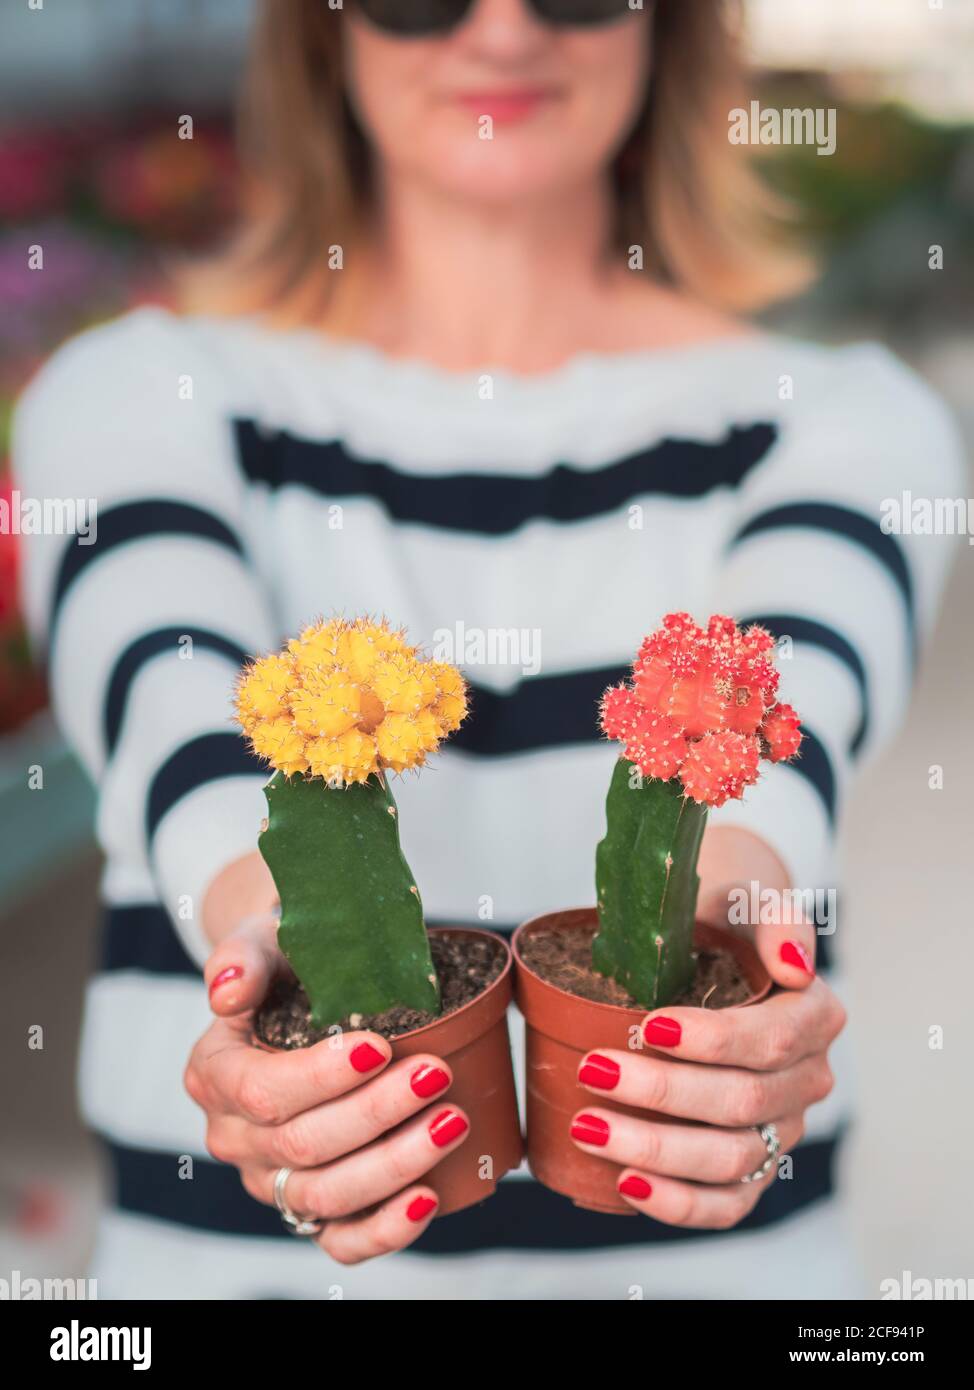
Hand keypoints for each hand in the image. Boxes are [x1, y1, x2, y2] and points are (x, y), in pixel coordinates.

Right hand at [184, 916, 467, 1263]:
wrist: (303, 990)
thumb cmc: (288, 964)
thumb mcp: (263, 941)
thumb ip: (243, 957)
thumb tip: (228, 991)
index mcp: (214, 1075)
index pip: (263, 1092)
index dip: (322, 1077)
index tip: (381, 1046)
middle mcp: (235, 1137)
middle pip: (303, 1145)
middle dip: (377, 1112)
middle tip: (438, 1075)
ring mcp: (271, 1180)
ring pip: (328, 1194)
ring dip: (396, 1163)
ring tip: (452, 1122)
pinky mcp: (309, 1207)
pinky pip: (340, 1239)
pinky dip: (386, 1228)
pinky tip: (430, 1198)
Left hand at [570, 927, 845, 1228]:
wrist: (715, 946)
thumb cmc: (722, 921)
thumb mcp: (746, 900)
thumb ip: (777, 918)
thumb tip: (794, 966)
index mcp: (815, 1017)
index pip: (769, 1040)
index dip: (711, 1040)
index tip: (648, 1026)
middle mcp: (808, 1080)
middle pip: (743, 1102)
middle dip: (663, 1092)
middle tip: (594, 1070)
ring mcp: (782, 1129)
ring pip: (730, 1159)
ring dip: (656, 1148)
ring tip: (589, 1126)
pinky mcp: (752, 1166)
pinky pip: (728, 1204)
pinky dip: (678, 1203)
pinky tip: (627, 1184)